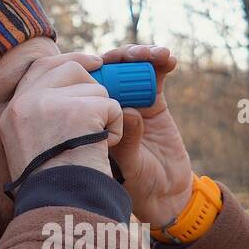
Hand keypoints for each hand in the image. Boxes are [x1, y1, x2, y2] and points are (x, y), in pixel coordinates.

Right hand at [0, 52, 122, 180]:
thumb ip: (42, 118)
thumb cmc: (53, 189)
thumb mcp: (31, 150)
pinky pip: (112, 106)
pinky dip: (116, 128)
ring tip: (95, 145)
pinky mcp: (79, 110)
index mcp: (12, 112)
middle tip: (107, 94)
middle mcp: (26, 103)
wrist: (60, 207)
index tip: (89, 64)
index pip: (39, 69)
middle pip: (69, 69)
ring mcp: (51, 104)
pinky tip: (105, 148)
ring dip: (105, 114)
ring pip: (95, 89)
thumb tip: (66, 92)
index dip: (67, 62)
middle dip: (93, 80)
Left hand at [101, 44, 193, 227]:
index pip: (81, 85)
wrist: (163, 194)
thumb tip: (128, 112)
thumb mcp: (128, 168)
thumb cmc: (138, 186)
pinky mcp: (153, 101)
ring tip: (153, 55)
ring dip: (139, 54)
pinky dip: (160, 62)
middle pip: (105, 70)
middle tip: (131, 56)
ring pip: (129, 68)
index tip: (97, 64)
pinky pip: (155, 75)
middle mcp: (105, 107)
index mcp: (87, 120)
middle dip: (117, 58)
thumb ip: (128, 142)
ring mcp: (129, 101)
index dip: (88, 67)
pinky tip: (168, 59)